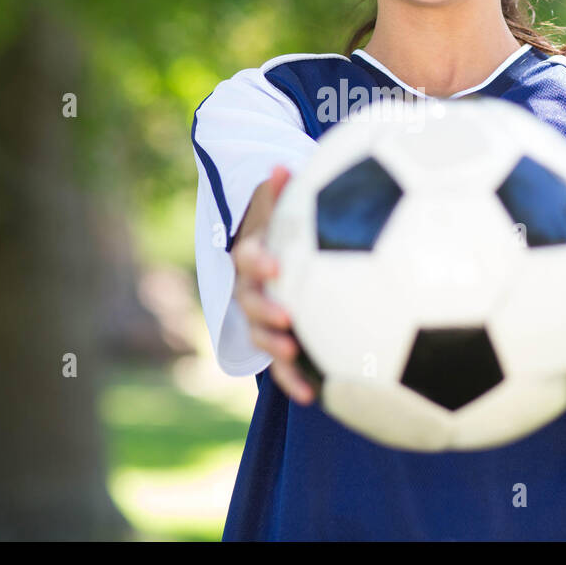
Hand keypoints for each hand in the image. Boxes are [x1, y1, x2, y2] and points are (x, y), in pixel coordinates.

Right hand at [230, 165, 315, 404]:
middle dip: (264, 311)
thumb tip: (280, 166)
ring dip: (274, 349)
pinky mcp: (276, 339)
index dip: (259, 262)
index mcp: (252, 255)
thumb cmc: (285, 226)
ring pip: (260, 336)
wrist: (275, 253)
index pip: (249, 257)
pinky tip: (317, 398)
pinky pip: (281, 364)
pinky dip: (294, 380)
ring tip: (294, 358)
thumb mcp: (282, 205)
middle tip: (286, 317)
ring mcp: (259, 316)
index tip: (275, 265)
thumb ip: (281, 192)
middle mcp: (249, 288)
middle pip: (249, 302)